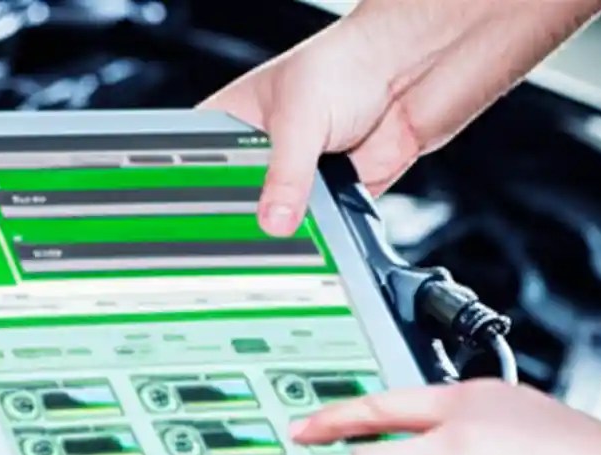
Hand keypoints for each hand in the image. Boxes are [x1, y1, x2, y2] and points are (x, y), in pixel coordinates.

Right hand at [200, 0, 600, 235]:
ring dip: (284, 234)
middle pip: (239, 203)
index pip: (199, 167)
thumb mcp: (300, 117)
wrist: (411, 71)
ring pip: (280, 222)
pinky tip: (312, 241)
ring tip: (276, 245)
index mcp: (233, 122)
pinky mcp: (332, 197)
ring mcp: (298, 177)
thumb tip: (273, 219)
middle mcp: (263, 152)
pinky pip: (319, 231)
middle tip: (238, 243)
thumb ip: (285, 174)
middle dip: (244, 223)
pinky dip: (319, 239)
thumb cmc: (346, 63)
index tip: (189, 226)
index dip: (193, 198)